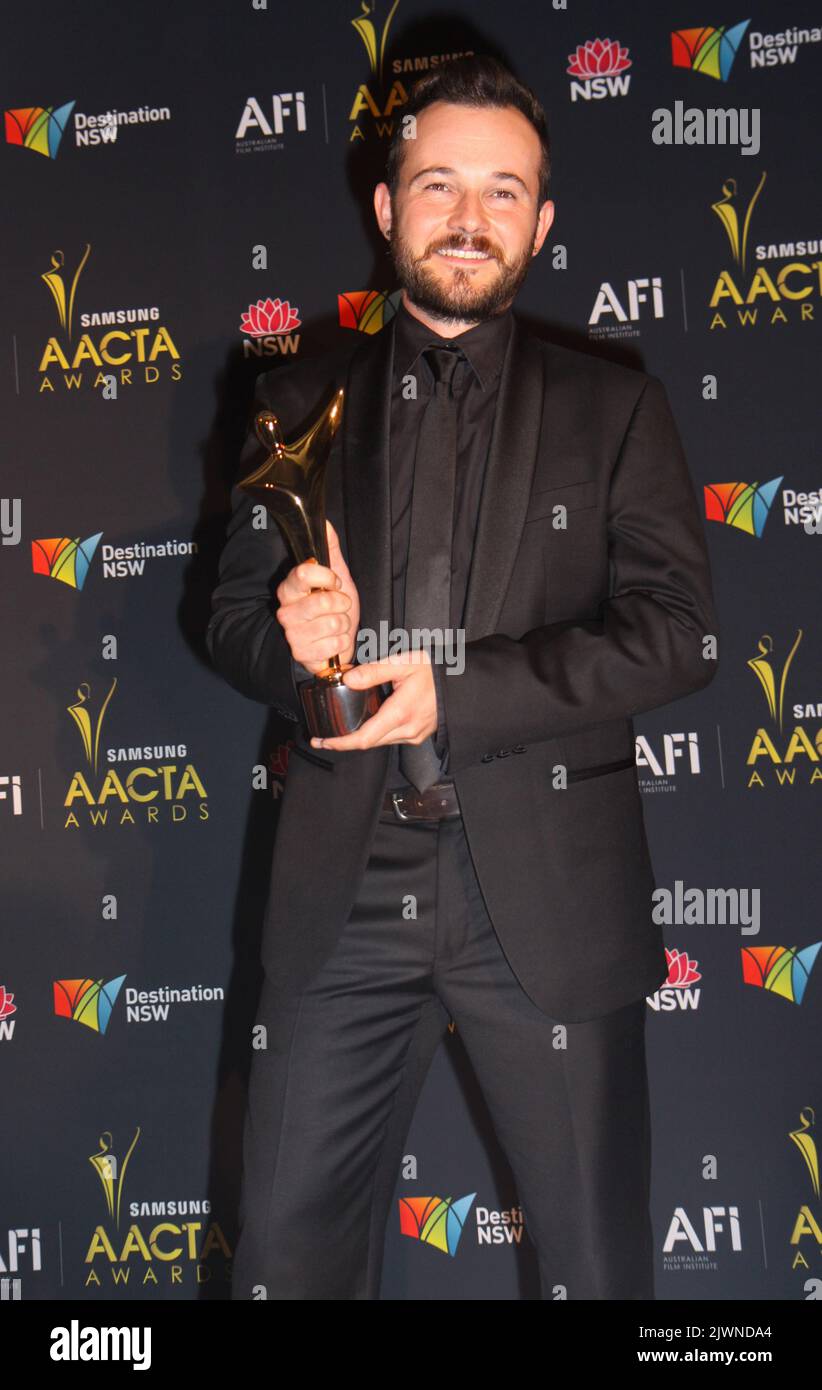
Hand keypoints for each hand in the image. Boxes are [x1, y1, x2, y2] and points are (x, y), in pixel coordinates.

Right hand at [274, 520, 359, 673]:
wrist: (337, 641)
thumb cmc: (335, 608)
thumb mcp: (337, 576)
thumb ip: (329, 550)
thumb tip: (325, 522)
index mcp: (290, 587)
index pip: (304, 573)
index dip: (327, 577)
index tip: (335, 582)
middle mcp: (286, 610)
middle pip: (322, 601)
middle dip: (341, 604)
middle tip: (339, 606)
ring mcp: (292, 634)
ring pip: (332, 624)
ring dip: (343, 624)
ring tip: (337, 624)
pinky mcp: (301, 654)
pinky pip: (334, 644)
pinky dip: (342, 643)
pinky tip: (333, 641)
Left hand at [310, 648, 437, 750]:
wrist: (461, 683)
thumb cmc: (435, 671)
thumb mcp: (404, 663)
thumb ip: (374, 671)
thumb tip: (348, 679)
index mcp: (400, 713)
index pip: (364, 738)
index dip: (340, 743)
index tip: (321, 741)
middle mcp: (407, 729)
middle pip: (369, 743)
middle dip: (345, 742)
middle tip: (324, 738)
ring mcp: (414, 734)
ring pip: (380, 741)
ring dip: (361, 737)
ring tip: (342, 729)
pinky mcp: (418, 734)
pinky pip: (391, 738)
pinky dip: (376, 733)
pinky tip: (368, 722)